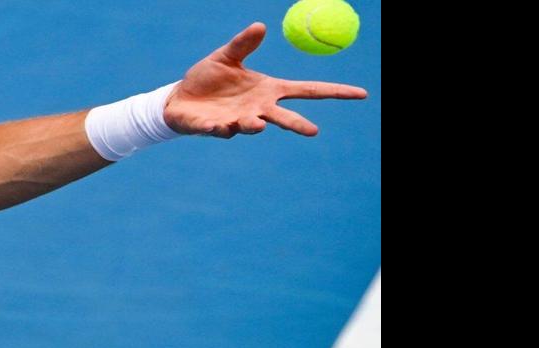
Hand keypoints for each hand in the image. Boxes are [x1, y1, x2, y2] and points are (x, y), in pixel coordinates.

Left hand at [164, 22, 367, 138]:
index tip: (360, 94)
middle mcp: (257, 109)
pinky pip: (220, 130)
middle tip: (314, 131)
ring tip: (258, 125)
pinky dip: (220, 128)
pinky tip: (219, 125)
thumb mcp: (225, 57)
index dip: (333, 93)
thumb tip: (260, 26)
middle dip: (298, 125)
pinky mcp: (215, 129)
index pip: (307, 91)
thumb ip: (242, 44)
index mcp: (267, 90)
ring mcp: (237, 121)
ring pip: (253, 126)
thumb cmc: (207, 79)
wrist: (179, 100)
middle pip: (284, 118)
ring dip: (254, 126)